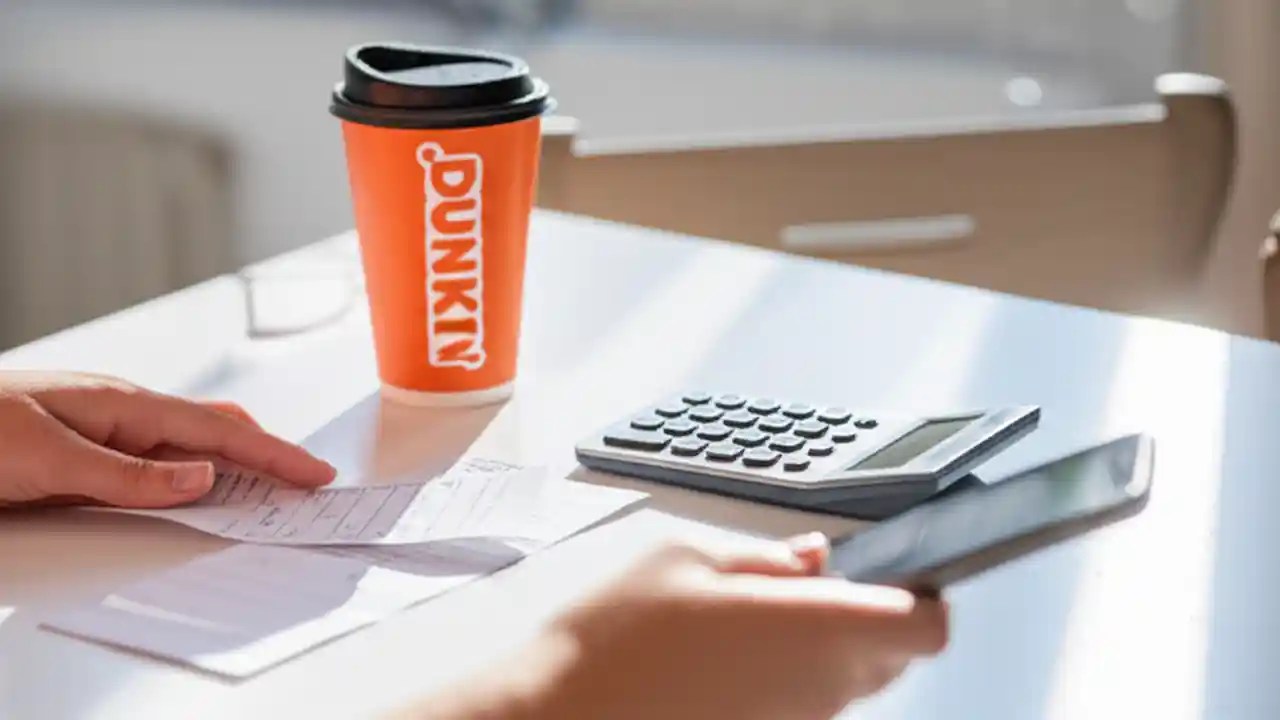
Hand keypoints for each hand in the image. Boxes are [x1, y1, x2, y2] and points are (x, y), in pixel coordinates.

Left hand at [0, 371, 334, 507]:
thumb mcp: (51, 457)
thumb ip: (130, 472)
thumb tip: (204, 477)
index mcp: (123, 404)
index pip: (219, 432)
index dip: (273, 453)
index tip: (315, 473)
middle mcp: (122, 413)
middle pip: (215, 428)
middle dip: (265, 452)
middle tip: (306, 481)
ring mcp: (105, 431)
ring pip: (189, 445)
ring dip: (234, 463)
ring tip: (270, 485)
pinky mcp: (86, 454)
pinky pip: (158, 463)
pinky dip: (194, 474)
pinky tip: (198, 487)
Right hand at [409, 535, 947, 719]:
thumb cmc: (618, 639)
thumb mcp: (687, 558)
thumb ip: (766, 557)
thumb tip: (814, 558)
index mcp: (816, 629)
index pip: (927, 626)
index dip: (922, 593)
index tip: (894, 571)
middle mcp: (822, 688)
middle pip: (893, 655)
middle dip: (868, 615)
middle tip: (807, 584)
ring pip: (849, 681)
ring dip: (825, 646)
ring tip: (753, 617)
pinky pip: (804, 702)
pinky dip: (789, 677)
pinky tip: (730, 655)